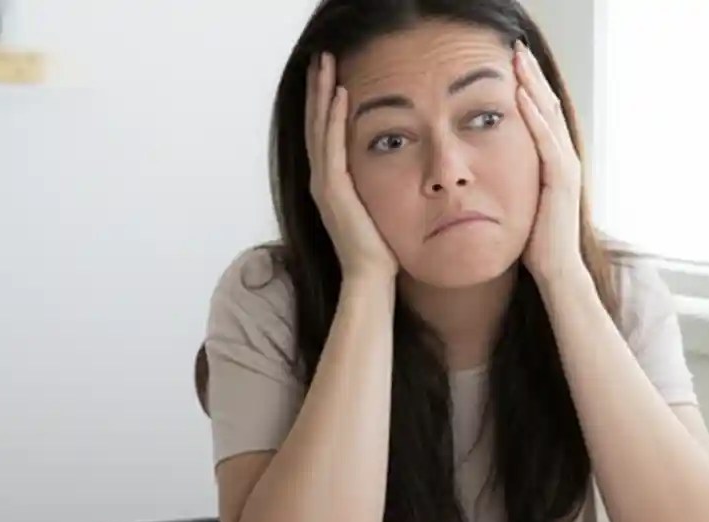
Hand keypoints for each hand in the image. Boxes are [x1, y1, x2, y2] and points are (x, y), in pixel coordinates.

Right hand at [306, 52, 399, 279]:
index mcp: (329, 183)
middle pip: (314, 123)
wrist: (370, 277)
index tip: (329, 74)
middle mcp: (320, 180)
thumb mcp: (375, 207)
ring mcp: (324, 184)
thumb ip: (372, 186)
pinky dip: (333, 119)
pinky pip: (331, 146)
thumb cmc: (378, 249)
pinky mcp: (333, 190)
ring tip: (325, 63)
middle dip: (317, 88)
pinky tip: (340, 94)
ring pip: (319, 127)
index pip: (323, 133)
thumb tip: (393, 168)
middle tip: (320, 56)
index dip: (323, 102)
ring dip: (322, 93)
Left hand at [513, 41, 585, 285]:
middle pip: (549, 106)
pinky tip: (524, 99)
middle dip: (531, 76)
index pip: (543, 114)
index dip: (528, 86)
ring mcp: (567, 168)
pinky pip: (548, 143)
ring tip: (519, 62)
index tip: (511, 62)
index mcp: (555, 160)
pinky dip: (536, 119)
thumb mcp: (520, 198)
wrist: (556, 270)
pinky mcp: (562, 181)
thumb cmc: (536, 240)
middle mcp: (565, 158)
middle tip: (516, 49)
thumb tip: (487, 164)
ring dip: (534, 87)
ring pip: (551, 117)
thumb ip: (513, 176)